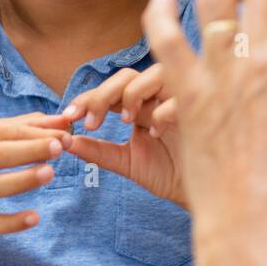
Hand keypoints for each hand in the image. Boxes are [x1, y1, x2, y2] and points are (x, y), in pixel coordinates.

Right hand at [0, 113, 71, 233]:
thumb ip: (22, 127)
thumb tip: (61, 121)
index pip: (4, 132)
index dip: (35, 133)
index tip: (65, 133)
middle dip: (28, 150)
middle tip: (59, 147)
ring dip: (19, 181)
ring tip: (49, 174)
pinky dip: (9, 223)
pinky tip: (34, 218)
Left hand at [61, 65, 185, 204]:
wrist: (198, 193)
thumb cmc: (167, 174)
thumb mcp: (127, 162)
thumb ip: (99, 151)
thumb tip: (66, 143)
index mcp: (142, 104)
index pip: (112, 88)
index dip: (88, 97)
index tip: (68, 117)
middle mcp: (160, 96)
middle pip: (129, 74)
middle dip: (104, 93)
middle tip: (90, 122)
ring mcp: (181, 100)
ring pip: (155, 72)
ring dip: (134, 93)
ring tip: (125, 121)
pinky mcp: (201, 112)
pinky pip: (180, 98)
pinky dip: (162, 112)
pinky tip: (155, 133)